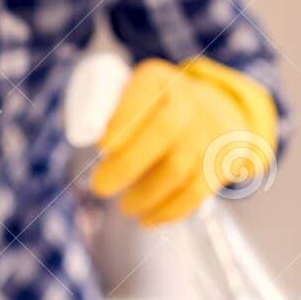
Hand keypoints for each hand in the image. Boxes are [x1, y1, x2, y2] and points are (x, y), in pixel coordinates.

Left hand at [89, 57, 276, 225]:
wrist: (217, 112)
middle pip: (164, 131)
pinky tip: (149, 220)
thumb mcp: (132, 93)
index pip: (145, 91)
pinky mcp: (217, 164)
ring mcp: (206, 134)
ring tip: (125, 208)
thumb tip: (82, 133)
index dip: (125, 119)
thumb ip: (107, 109)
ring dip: (147, 194)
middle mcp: (187, 102)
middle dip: (128, 163)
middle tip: (99, 187)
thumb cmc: (153, 107)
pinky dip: (170, 210)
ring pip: (179, 167)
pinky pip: (196, 191)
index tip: (103, 146)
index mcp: (157, 80)